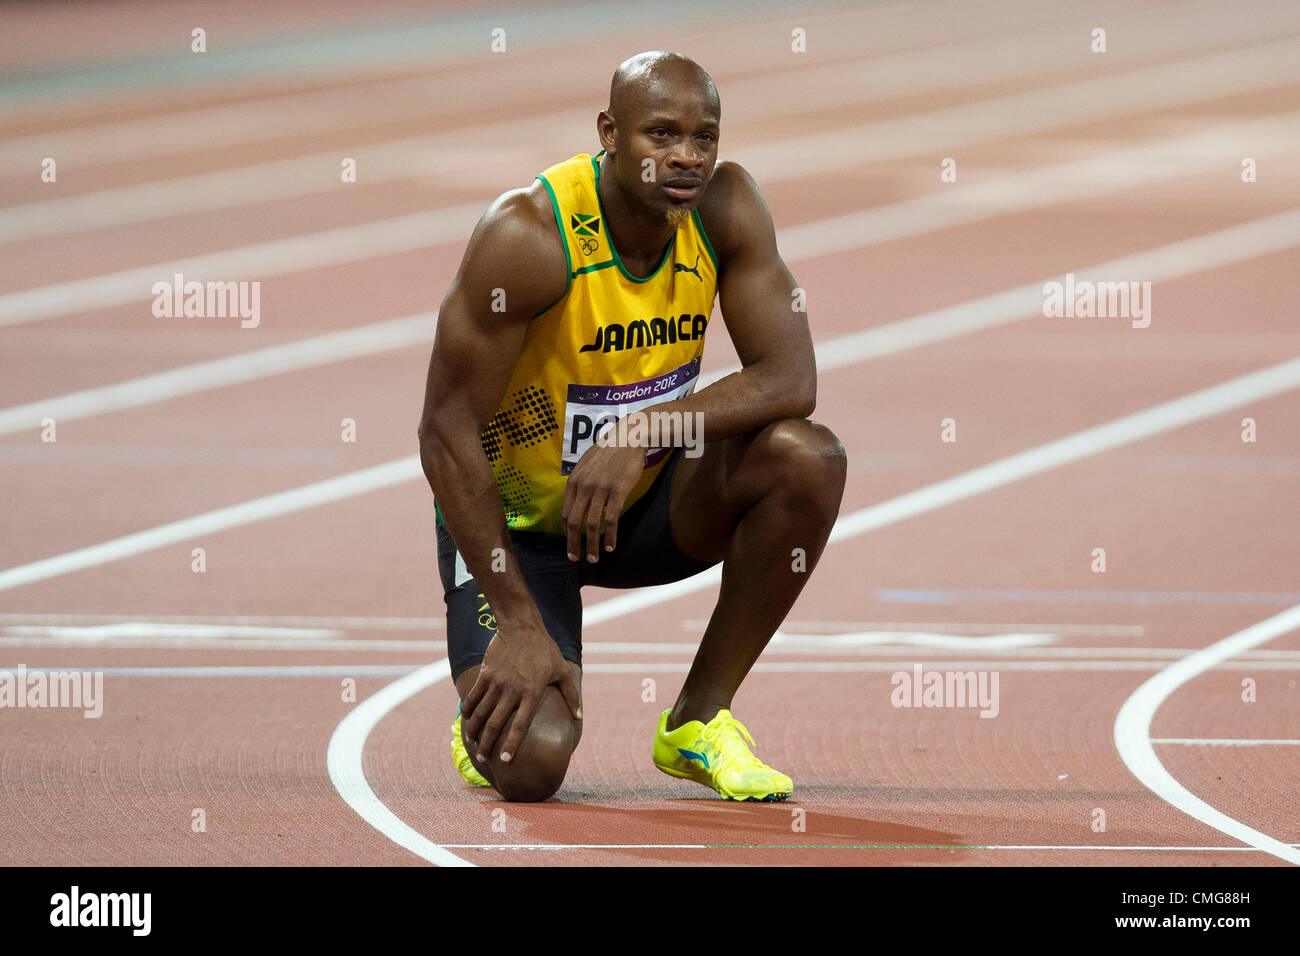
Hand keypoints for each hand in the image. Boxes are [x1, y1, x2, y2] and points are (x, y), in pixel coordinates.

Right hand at [461, 621, 580, 763]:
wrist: (521, 626)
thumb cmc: (545, 649)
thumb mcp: (562, 670)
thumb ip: (570, 695)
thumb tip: (578, 718)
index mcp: (532, 692)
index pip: (520, 725)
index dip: (512, 744)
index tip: (505, 760)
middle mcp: (512, 690)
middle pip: (495, 724)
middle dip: (487, 745)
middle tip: (482, 760)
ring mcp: (497, 682)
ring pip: (481, 713)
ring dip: (474, 731)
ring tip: (472, 744)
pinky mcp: (486, 674)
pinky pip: (473, 696)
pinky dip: (467, 710)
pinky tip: (465, 721)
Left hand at [562, 439, 645, 561]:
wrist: (628, 437)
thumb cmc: (609, 451)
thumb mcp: (586, 463)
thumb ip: (580, 482)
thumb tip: (575, 500)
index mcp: (574, 481)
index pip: (566, 513)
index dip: (567, 532)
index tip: (570, 544)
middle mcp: (584, 486)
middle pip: (574, 522)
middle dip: (573, 544)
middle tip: (575, 558)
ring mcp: (600, 489)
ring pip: (592, 524)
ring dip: (591, 545)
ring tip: (593, 558)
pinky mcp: (618, 491)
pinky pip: (611, 519)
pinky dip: (611, 536)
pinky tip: (611, 547)